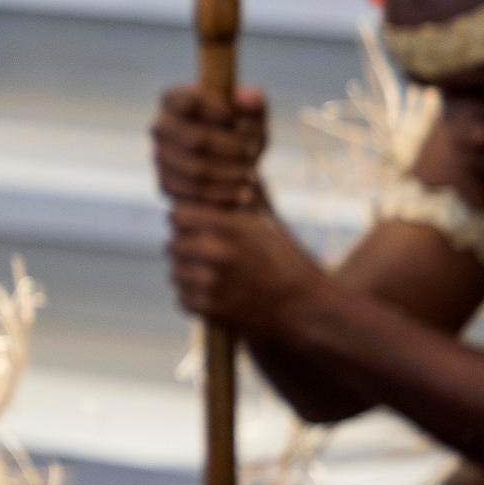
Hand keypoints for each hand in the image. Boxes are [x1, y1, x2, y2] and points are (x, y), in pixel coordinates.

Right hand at [152, 83, 267, 213]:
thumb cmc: (239, 133)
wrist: (231, 167)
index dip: (212, 108)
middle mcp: (161, 126)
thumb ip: (253, 106)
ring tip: (252, 176)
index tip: (234, 117)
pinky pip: (192, 192)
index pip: (186, 100)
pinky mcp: (165, 183)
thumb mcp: (252, 119)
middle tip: (253, 153)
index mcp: (175, 100)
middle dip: (231, 149)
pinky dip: (221, 194)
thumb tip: (251, 96)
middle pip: (196, 140)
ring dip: (230, 175)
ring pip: (196, 170)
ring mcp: (160, 156)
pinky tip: (240, 192)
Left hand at [166, 190, 329, 330]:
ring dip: (189, 276)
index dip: (186, 222)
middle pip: (173, 245)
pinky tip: (216, 297)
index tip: (196, 229)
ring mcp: (212, 282)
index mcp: (231, 227)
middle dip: (187, 250)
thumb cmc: (290, 264)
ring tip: (213, 278)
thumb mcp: (268, 225)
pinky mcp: (211, 310)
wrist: (311, 309)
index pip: (177, 215)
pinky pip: (183, 299)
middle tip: (207, 258)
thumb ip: (242, 203)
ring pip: (176, 273)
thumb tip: (230, 174)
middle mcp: (217, 252)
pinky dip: (195, 299)